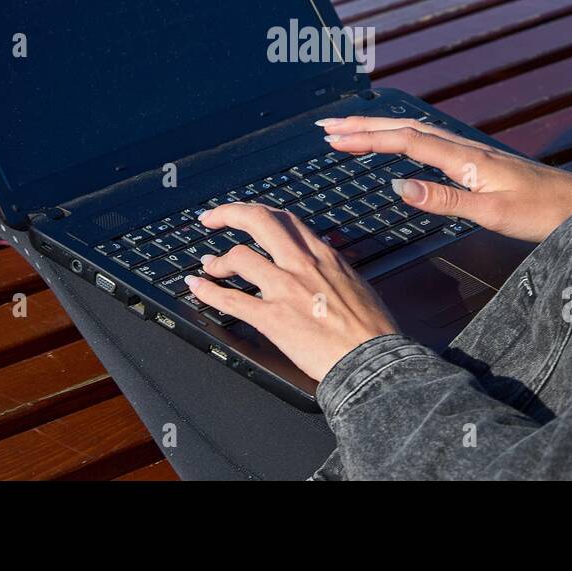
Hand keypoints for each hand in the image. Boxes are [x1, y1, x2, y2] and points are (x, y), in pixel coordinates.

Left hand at [186, 202, 397, 382]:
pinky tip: (197, 288)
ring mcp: (285, 290)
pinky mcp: (273, 318)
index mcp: (324, 256)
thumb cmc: (372, 330)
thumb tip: (321, 266)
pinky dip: (208, 291)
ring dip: (217, 260)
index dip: (259, 212)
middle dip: (229, 214)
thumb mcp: (356, 284)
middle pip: (259, 222)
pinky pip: (231, 299)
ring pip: (240, 257)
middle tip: (211, 218)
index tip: (245, 214)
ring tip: (208, 266)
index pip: (286, 219)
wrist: (373, 360)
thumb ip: (332, 270)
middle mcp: (302, 265)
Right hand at [317, 116, 571, 243]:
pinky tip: (397, 145)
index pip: (403, 141)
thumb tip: (397, 185)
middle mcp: (464, 148)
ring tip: (350, 132)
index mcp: (463, 158)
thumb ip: (444, 199)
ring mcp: (471, 153)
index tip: (332, 137)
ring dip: (380, 130)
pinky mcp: (478, 162)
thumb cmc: (543, 211)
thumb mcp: (492, 212)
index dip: (365, 138)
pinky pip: (428, 142)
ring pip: (415, 132)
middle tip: (327, 128)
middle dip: (363, 127)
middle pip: (404, 129)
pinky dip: (402, 138)